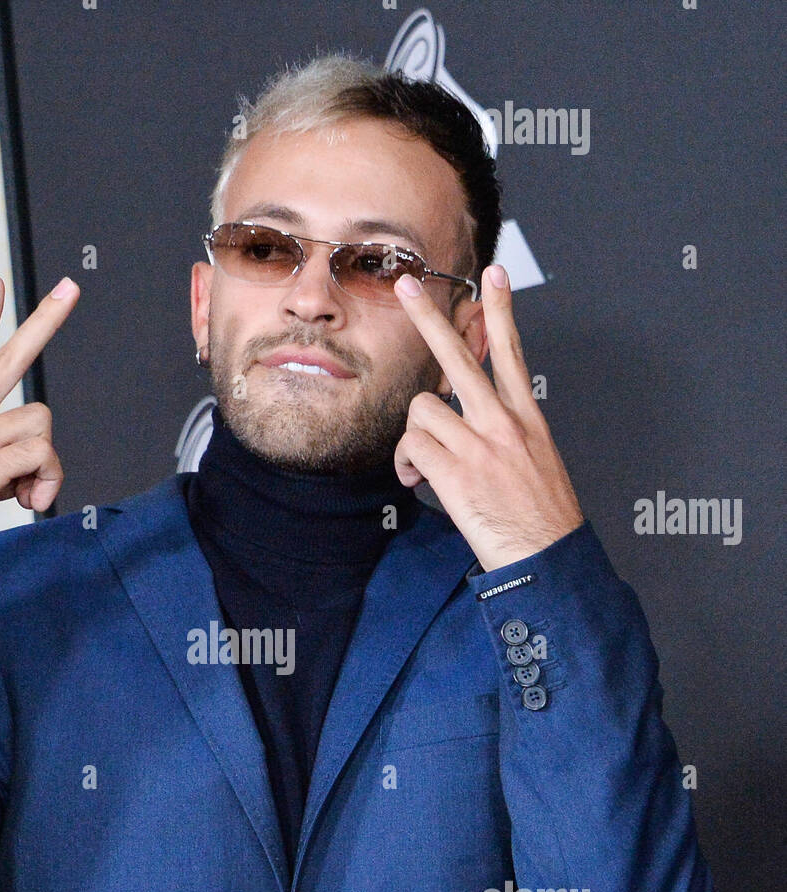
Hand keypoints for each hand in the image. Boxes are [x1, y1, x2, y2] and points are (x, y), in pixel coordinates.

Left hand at [391, 265, 582, 571]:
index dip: (502, 310)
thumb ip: (506, 435)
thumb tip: (462, 426)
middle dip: (429, 317)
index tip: (494, 273)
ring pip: (422, 408)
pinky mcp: (455, 470)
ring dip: (414, 437)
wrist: (547, 556)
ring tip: (424, 465)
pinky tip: (419, 482)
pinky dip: (407, 465)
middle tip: (408, 284)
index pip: (513, 352)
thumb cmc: (541, 519)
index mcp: (528, 419)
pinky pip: (412, 447)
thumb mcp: (537, 463)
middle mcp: (503, 423)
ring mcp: (478, 444)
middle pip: (460, 357)